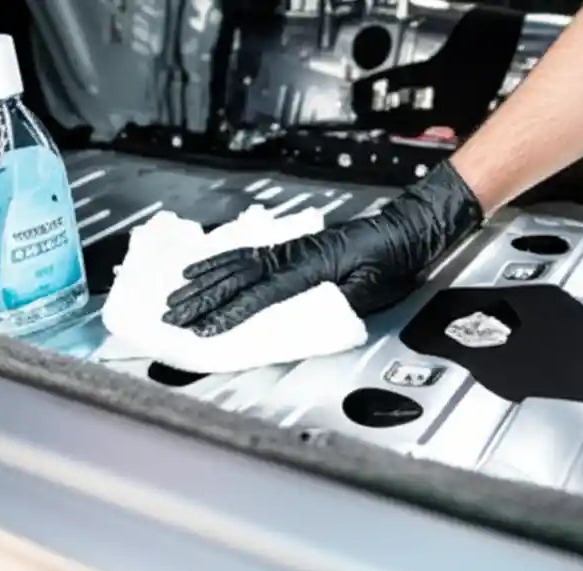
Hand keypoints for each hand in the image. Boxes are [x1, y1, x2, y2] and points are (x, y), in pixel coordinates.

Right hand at [162, 160, 483, 335]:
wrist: (409, 227)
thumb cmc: (396, 259)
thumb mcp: (373, 290)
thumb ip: (336, 305)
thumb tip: (306, 317)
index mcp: (311, 268)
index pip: (260, 296)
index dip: (230, 315)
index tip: (205, 330)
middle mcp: (294, 255)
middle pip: (237, 277)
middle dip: (203, 298)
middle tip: (174, 315)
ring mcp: (291, 248)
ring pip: (237, 262)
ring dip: (205, 279)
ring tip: (178, 291)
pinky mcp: (293, 247)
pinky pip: (248, 252)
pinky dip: (221, 260)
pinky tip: (207, 266)